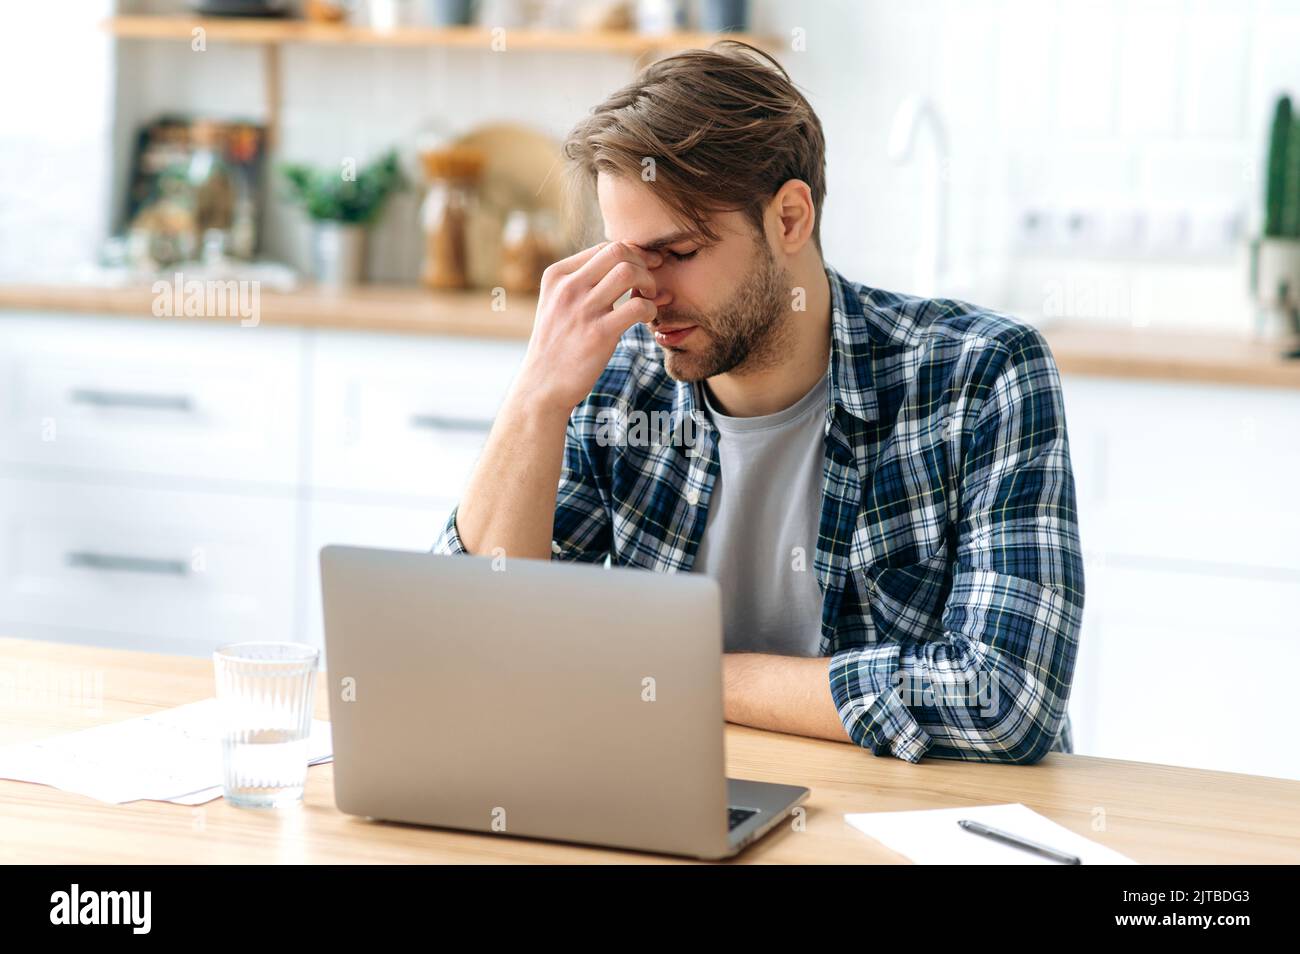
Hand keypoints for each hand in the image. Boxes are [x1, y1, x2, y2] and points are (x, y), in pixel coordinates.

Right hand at [513, 241, 670, 412]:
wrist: (542, 385)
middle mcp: (568, 287)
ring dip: (648, 282)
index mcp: (556, 275)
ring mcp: (582, 309)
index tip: (645, 267)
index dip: (632, 253)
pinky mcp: (599, 334)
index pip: (603, 247)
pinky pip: (637, 306)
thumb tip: (624, 263)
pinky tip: (645, 319)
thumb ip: (581, 282)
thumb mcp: (556, 304)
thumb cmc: (556, 344)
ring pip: (628, 272)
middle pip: (617, 251)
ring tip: (649, 298)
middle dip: (642, 262)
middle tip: (649, 282)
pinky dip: (650, 309)